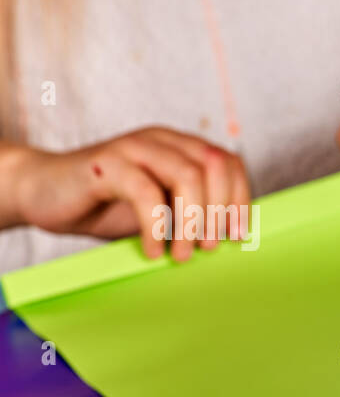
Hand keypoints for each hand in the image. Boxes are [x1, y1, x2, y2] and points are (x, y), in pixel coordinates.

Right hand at [4, 127, 249, 260]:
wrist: (42, 192)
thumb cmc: (106, 205)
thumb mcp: (160, 210)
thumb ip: (191, 214)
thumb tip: (230, 243)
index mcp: (179, 147)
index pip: (228, 163)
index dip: (240, 200)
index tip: (237, 237)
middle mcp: (160, 141)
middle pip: (214, 166)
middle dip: (219, 211)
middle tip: (208, 249)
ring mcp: (133, 148)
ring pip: (186, 175)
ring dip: (192, 222)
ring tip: (182, 255)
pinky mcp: (106, 163)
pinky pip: (145, 193)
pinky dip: (157, 227)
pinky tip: (153, 251)